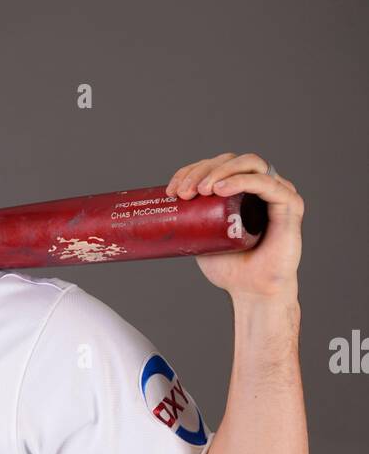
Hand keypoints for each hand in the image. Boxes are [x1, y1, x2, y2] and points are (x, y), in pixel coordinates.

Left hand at [165, 153, 303, 301]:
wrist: (254, 293)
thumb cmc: (232, 269)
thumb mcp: (202, 240)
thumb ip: (192, 222)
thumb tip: (163, 210)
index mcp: (241, 190)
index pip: (216, 167)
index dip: (192, 171)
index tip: (171, 191)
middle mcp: (261, 186)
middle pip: (230, 160)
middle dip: (202, 170)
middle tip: (184, 193)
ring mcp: (277, 192)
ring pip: (249, 164)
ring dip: (220, 171)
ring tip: (202, 190)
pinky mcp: (290, 203)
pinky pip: (266, 183)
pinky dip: (242, 180)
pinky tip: (221, 188)